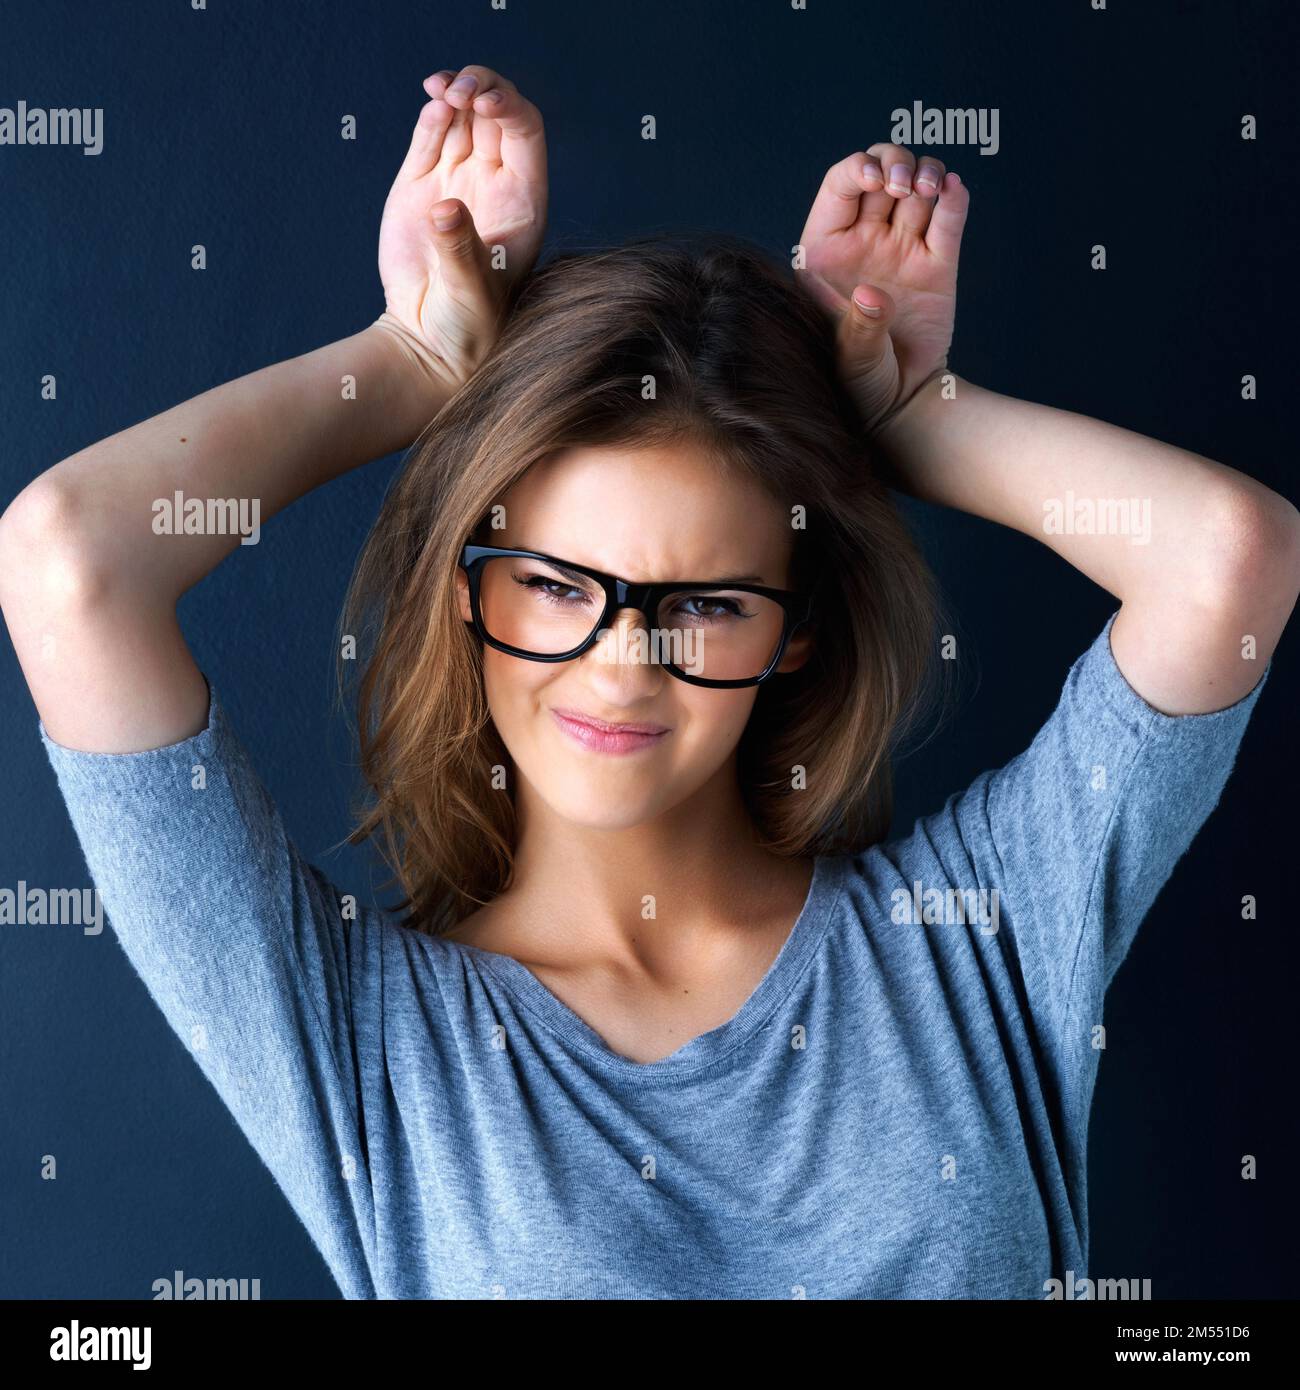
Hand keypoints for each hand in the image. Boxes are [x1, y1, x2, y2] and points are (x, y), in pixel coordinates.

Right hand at [375, 64, 546, 399]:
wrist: (428, 344)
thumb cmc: (467, 329)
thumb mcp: (470, 292)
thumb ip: (459, 250)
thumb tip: (445, 208)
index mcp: (522, 203)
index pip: (525, 134)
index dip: (508, 108)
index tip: (483, 101)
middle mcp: (493, 186)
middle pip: (497, 114)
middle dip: (482, 88)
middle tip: (456, 86)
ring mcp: (456, 183)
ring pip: (463, 118)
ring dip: (454, 93)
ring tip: (439, 87)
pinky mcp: (420, 188)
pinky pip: (432, 138)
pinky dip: (432, 116)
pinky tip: (431, 104)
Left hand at [796, 143, 968, 432]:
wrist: (901, 405)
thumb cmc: (860, 383)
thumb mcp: (850, 360)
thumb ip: (859, 328)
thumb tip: (872, 295)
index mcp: (827, 251)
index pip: (839, 186)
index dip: (857, 169)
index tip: (873, 179)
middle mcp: (866, 241)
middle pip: (882, 173)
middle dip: (895, 164)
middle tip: (904, 188)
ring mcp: (904, 249)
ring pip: (918, 188)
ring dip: (928, 174)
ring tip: (931, 190)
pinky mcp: (939, 264)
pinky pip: (948, 221)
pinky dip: (954, 200)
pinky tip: (953, 191)